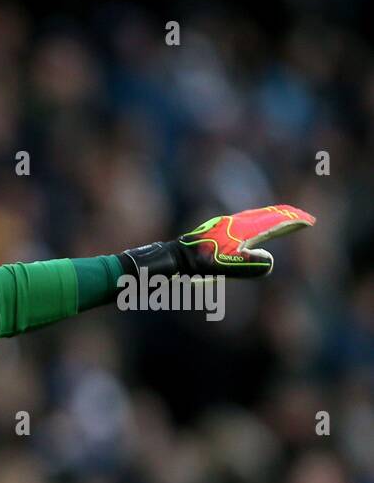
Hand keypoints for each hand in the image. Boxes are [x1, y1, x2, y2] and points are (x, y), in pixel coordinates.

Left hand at [176, 204, 315, 277]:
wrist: (174, 258)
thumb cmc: (198, 264)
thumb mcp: (225, 267)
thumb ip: (248, 265)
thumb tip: (271, 263)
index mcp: (242, 229)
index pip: (274, 222)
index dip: (293, 221)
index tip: (309, 221)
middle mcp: (236, 223)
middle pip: (267, 215)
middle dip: (287, 216)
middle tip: (303, 218)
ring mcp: (226, 225)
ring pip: (256, 217)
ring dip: (273, 218)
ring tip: (284, 220)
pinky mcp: (218, 230)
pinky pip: (245, 222)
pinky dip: (259, 222)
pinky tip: (254, 229)